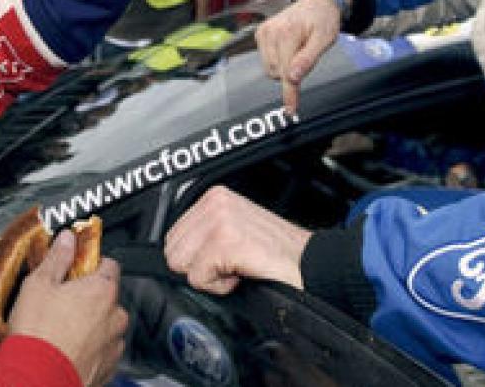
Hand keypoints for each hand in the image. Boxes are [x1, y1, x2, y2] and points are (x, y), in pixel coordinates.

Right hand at [7, 230, 128, 386]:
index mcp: (102, 290)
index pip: (109, 264)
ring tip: (61, 329)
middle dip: (88, 297)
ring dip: (90, 324)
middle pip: (107, 296)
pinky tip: (66, 348)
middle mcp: (115, 316)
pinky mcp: (108, 368)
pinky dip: (88, 348)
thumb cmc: (38, 335)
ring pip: (105, 325)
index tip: (75, 268)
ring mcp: (113, 344)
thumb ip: (57, 258)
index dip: (90, 264)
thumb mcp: (39, 285)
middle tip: (61, 302)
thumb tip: (66, 240)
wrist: (36, 379)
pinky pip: (102, 350)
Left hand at [165, 186, 311, 295]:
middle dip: (199, 267)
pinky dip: (220, 286)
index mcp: (215, 197)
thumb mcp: (235, 230)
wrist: (311, 264)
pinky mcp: (226, 242)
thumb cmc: (277, 254)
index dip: (197, 258)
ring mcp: (220, 220)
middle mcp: (215, 203)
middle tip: (232, 264)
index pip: (173, 237)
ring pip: (182, 265)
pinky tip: (243, 274)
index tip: (224, 256)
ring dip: (210, 276)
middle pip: (173, 251)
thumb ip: (204, 233)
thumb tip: (177, 251)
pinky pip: (198, 278)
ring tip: (238, 267)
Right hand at [255, 0, 342, 111]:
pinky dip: (278, 59)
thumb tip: (293, 77)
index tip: (290, 110)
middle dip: (291, 72)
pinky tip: (288, 48)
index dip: (290, 92)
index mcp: (287, 33)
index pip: (286, 72)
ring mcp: (263, 32)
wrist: (316, 2)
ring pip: (269, 68)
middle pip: (276, 72)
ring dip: (284, 67)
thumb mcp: (324, 39)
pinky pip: (266, 59)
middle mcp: (271, 32)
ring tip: (297, 50)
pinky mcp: (260, 34)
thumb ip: (308, 59)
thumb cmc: (323, 20)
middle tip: (306, 56)